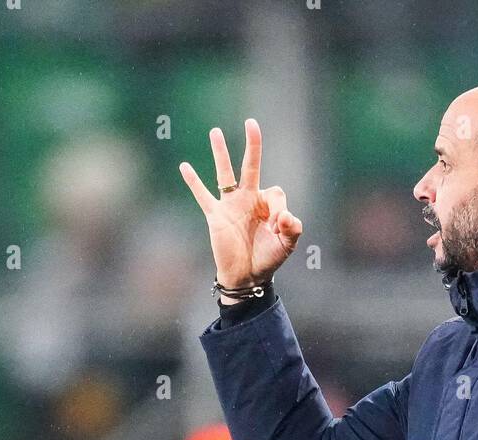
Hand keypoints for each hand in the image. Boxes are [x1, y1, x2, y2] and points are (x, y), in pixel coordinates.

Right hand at [179, 118, 302, 294]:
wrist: (247, 277)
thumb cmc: (267, 260)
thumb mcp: (287, 246)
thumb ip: (292, 228)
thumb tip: (284, 215)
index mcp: (266, 204)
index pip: (275, 192)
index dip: (278, 209)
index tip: (276, 227)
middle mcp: (248, 199)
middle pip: (251, 167)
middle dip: (253, 146)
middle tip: (251, 122)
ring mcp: (230, 206)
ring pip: (225, 174)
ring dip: (221, 154)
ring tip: (215, 132)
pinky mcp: (216, 216)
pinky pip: (203, 196)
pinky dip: (194, 183)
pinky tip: (184, 167)